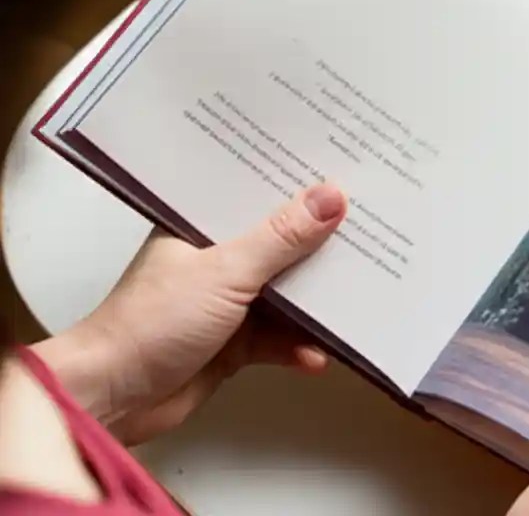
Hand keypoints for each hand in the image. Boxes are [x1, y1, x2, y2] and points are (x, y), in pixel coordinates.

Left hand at [33, 183, 346, 443]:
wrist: (114, 397)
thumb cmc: (155, 321)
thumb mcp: (226, 271)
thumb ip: (282, 237)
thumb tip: (334, 196)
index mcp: (201, 226)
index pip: (257, 194)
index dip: (299, 185)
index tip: (346, 173)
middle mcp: (216, 259)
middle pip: (281, 244)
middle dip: (321, 245)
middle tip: (373, 232)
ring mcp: (226, 303)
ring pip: (287, 294)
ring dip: (317, 303)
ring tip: (361, 296)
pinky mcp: (234, 344)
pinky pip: (280, 339)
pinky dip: (299, 347)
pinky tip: (319, 356)